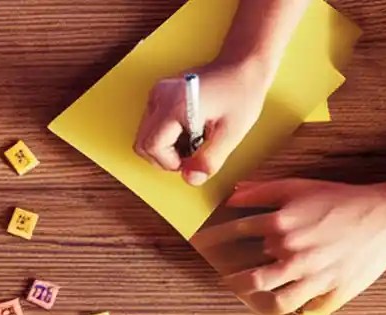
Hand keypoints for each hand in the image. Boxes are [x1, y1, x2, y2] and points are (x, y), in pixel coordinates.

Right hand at [135, 59, 270, 185]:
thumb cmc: (242, 93)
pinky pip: (151, 125)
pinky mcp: (159, 94)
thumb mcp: (232, 132)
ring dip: (165, 147)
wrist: (243, 64)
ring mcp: (157, 93)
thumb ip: (210, 160)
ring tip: (193, 139)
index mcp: (176, 105)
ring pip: (144, 136)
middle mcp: (161, 97)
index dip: (169, 162)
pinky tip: (188, 130)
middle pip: (142, 143)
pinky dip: (165, 136)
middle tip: (192, 153)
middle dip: (164, 157)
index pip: (152, 146)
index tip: (192, 159)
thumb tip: (190, 179)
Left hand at [219, 178, 385, 314]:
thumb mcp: (299, 187)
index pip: (233, 234)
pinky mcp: (331, 291)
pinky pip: (304, 312)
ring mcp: (312, 276)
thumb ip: (261, 191)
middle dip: (232, 282)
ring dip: (257, 304)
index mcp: (281, 225)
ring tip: (250, 298)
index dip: (210, 240)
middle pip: (249, 278)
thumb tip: (230, 195)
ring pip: (273, 302)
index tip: (199, 245)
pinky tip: (282, 311)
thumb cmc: (341, 200)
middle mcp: (292, 253)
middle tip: (226, 280)